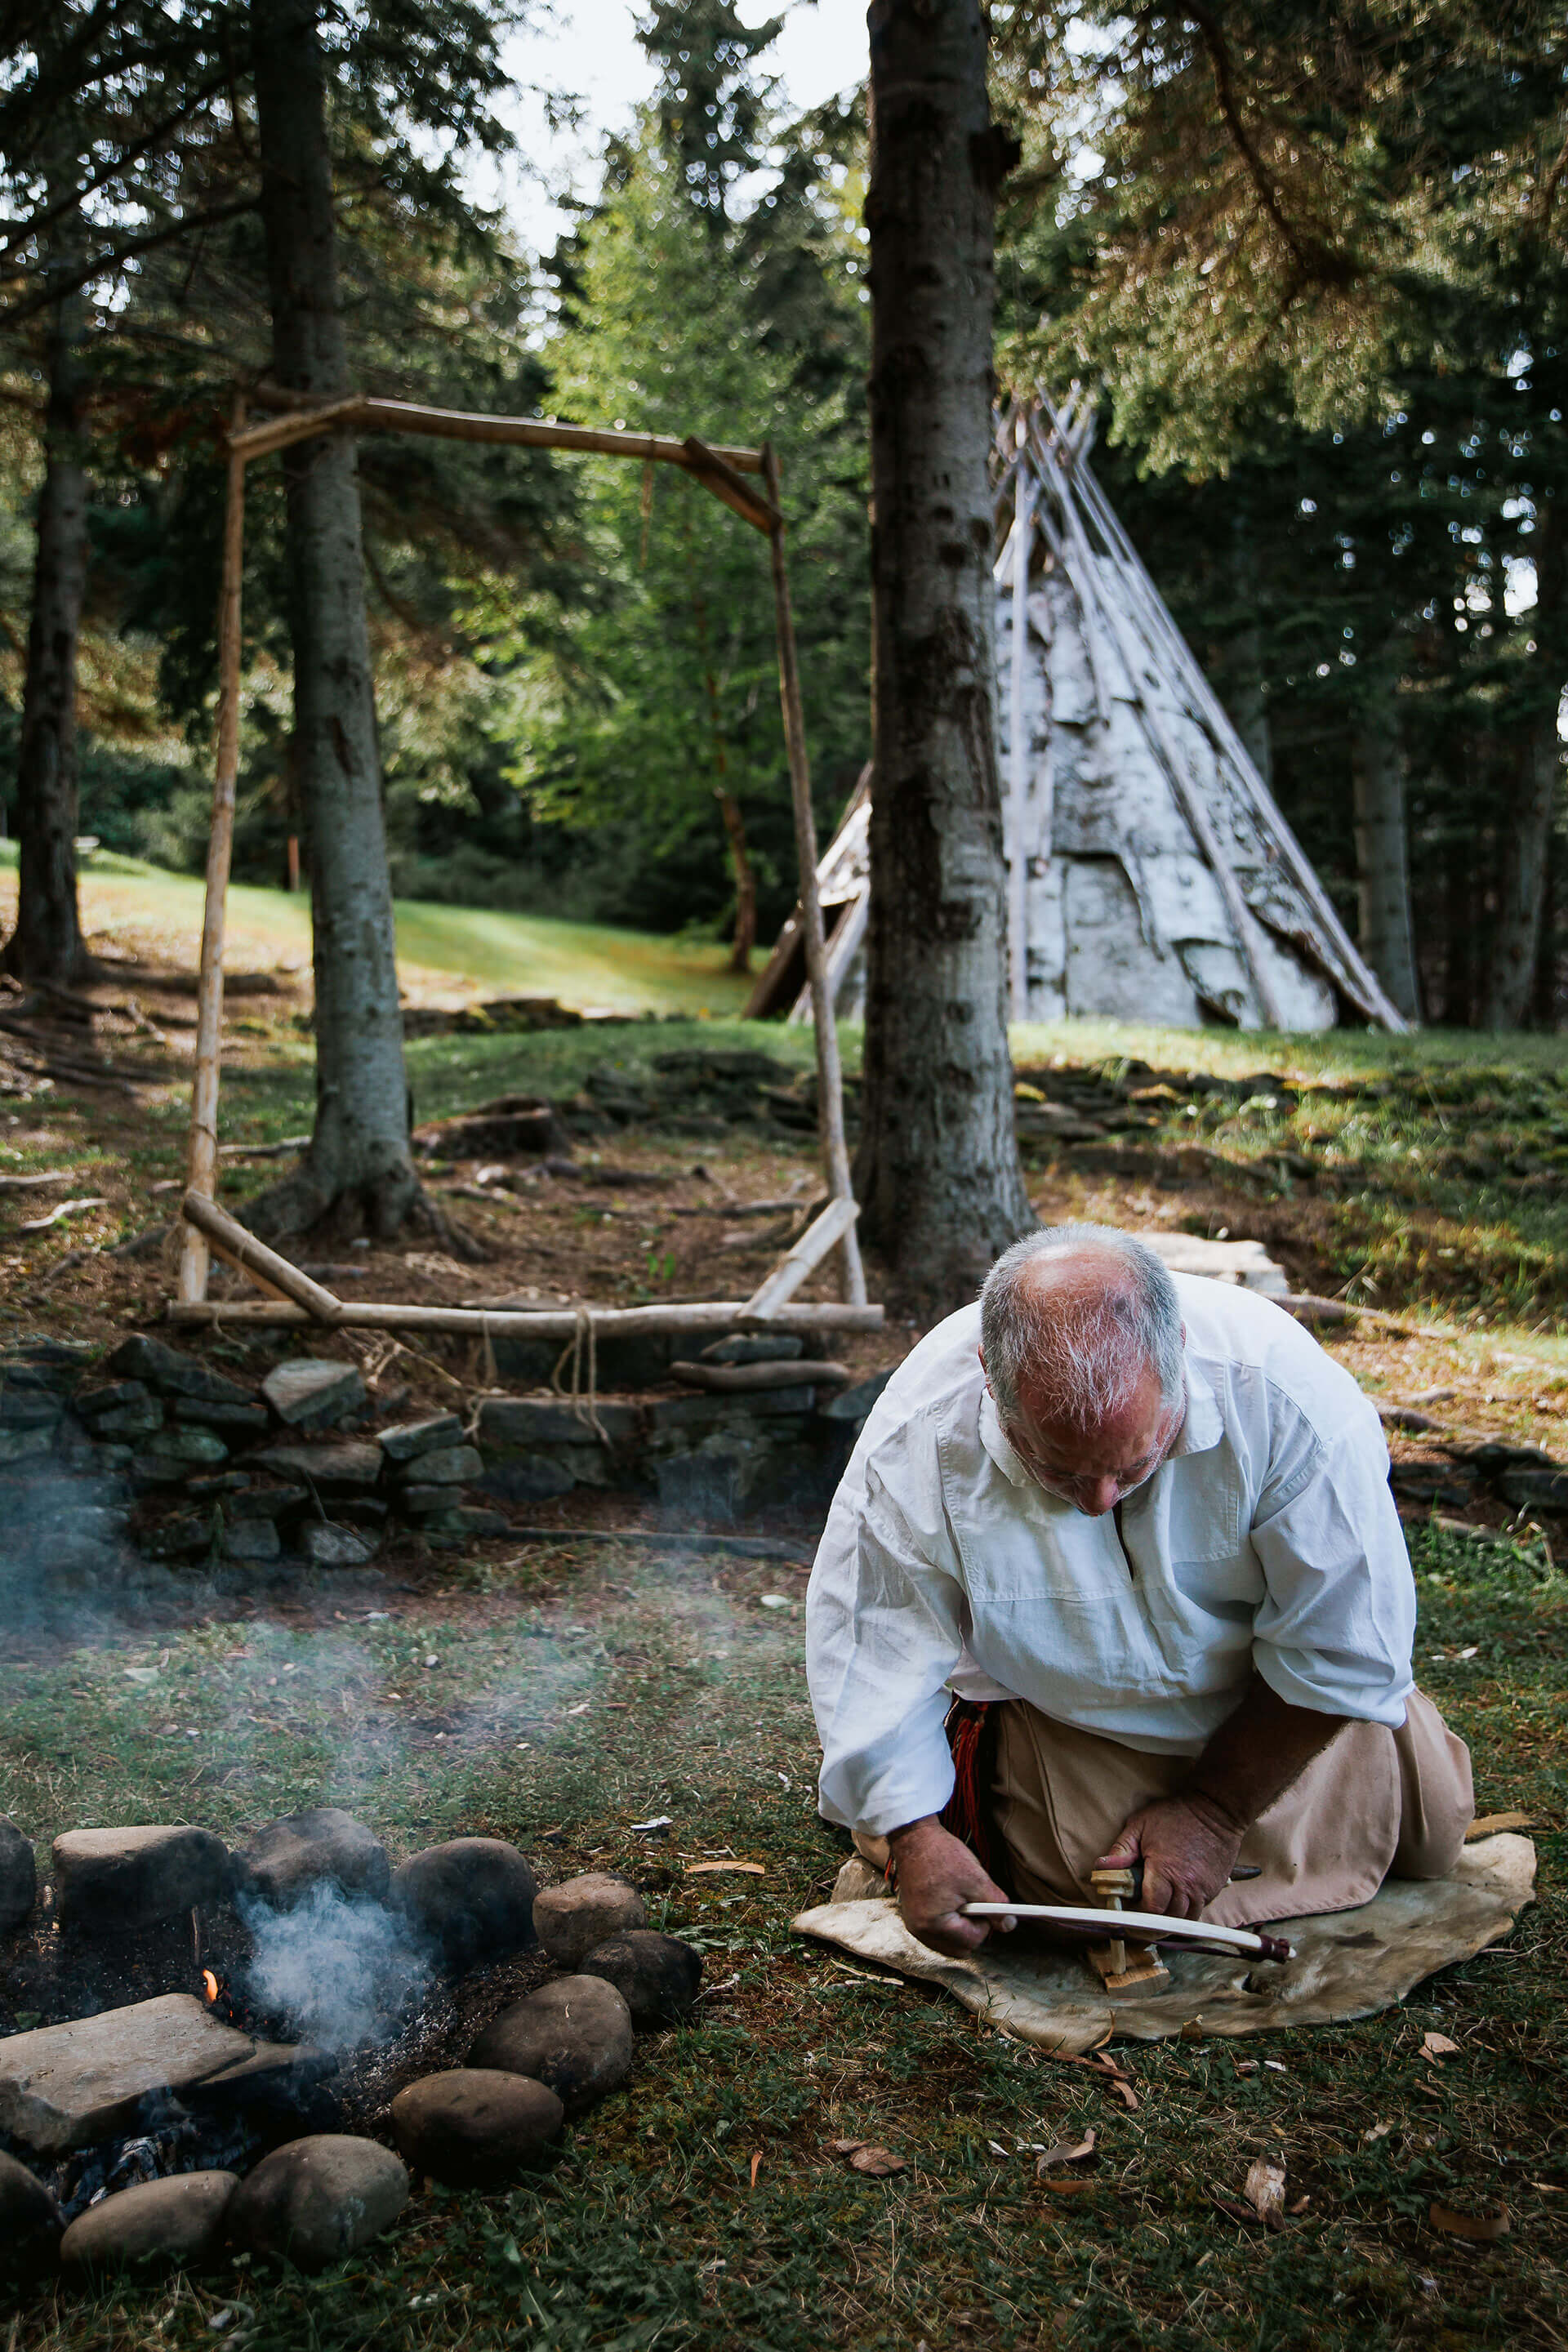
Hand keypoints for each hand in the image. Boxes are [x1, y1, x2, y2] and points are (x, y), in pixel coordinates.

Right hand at [888, 1816, 1015, 1956]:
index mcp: (933, 1924)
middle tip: (972, 1902)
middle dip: (972, 1929)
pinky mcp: (913, 1918)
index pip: (973, 1940)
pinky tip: (949, 1902)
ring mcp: (914, 1925)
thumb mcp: (976, 1879)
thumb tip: (1009, 1925)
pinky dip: (949, 1924)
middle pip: (961, 1948)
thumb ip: (996, 1906)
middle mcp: (920, 1930)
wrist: (914, 1837)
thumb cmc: (942, 1855)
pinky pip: (938, 1934)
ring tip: (959, 1900)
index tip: (981, 1901)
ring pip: (950, 1943)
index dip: (984, 1922)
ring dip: (961, 1927)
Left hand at [1097, 1792, 1242, 1920]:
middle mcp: (1186, 1884)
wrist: (1217, 1810)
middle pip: (1168, 1919)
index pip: (1150, 1908)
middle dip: (1152, 1919)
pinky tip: (1176, 1899)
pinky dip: (1186, 1910)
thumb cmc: (1176, 1815)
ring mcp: (1204, 1889)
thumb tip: (1101, 1867)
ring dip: (1170, 1918)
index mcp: (1165, 1870)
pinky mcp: (1215, 1888)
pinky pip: (1199, 1910)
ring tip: (1158, 1909)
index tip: (1130, 1909)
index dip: (1138, 1914)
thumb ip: (1121, 1849)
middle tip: (1141, 1913)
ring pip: (1185, 1919)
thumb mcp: (1141, 1824)